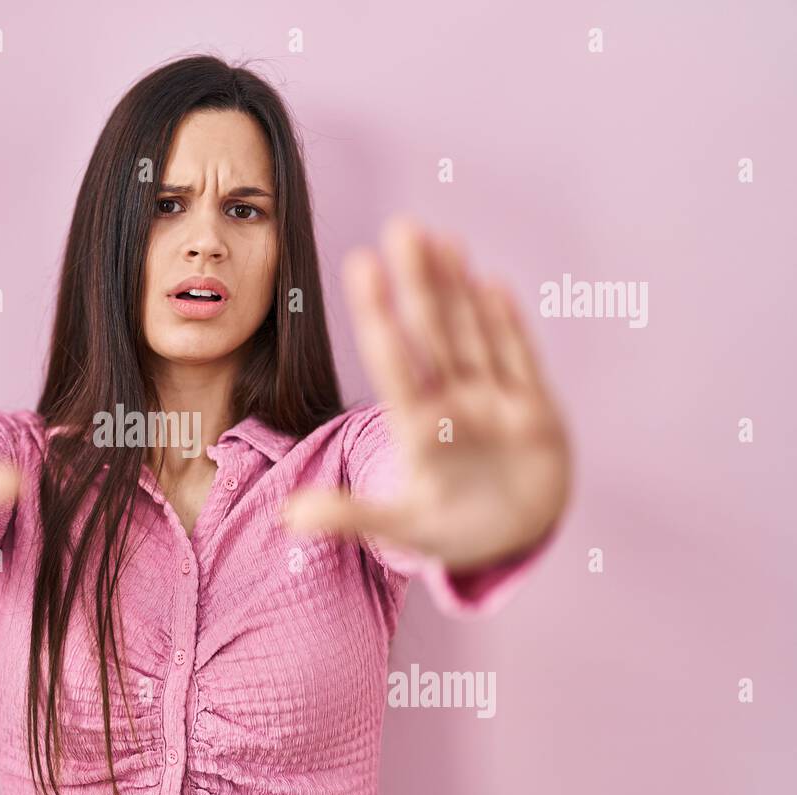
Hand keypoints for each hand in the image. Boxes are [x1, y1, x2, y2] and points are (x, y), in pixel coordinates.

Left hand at [284, 218, 570, 571]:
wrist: (512, 538)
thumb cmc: (451, 529)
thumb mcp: (401, 527)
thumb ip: (351, 517)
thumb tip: (289, 517)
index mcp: (418, 427)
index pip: (394, 362)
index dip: (380, 315)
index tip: (360, 265)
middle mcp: (453, 403)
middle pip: (434, 334)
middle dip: (420, 282)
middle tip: (402, 227)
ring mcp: (494, 403)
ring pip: (475, 335)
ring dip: (460, 289)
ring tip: (442, 241)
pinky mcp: (535, 412)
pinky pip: (520, 361)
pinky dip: (509, 326)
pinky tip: (490, 285)